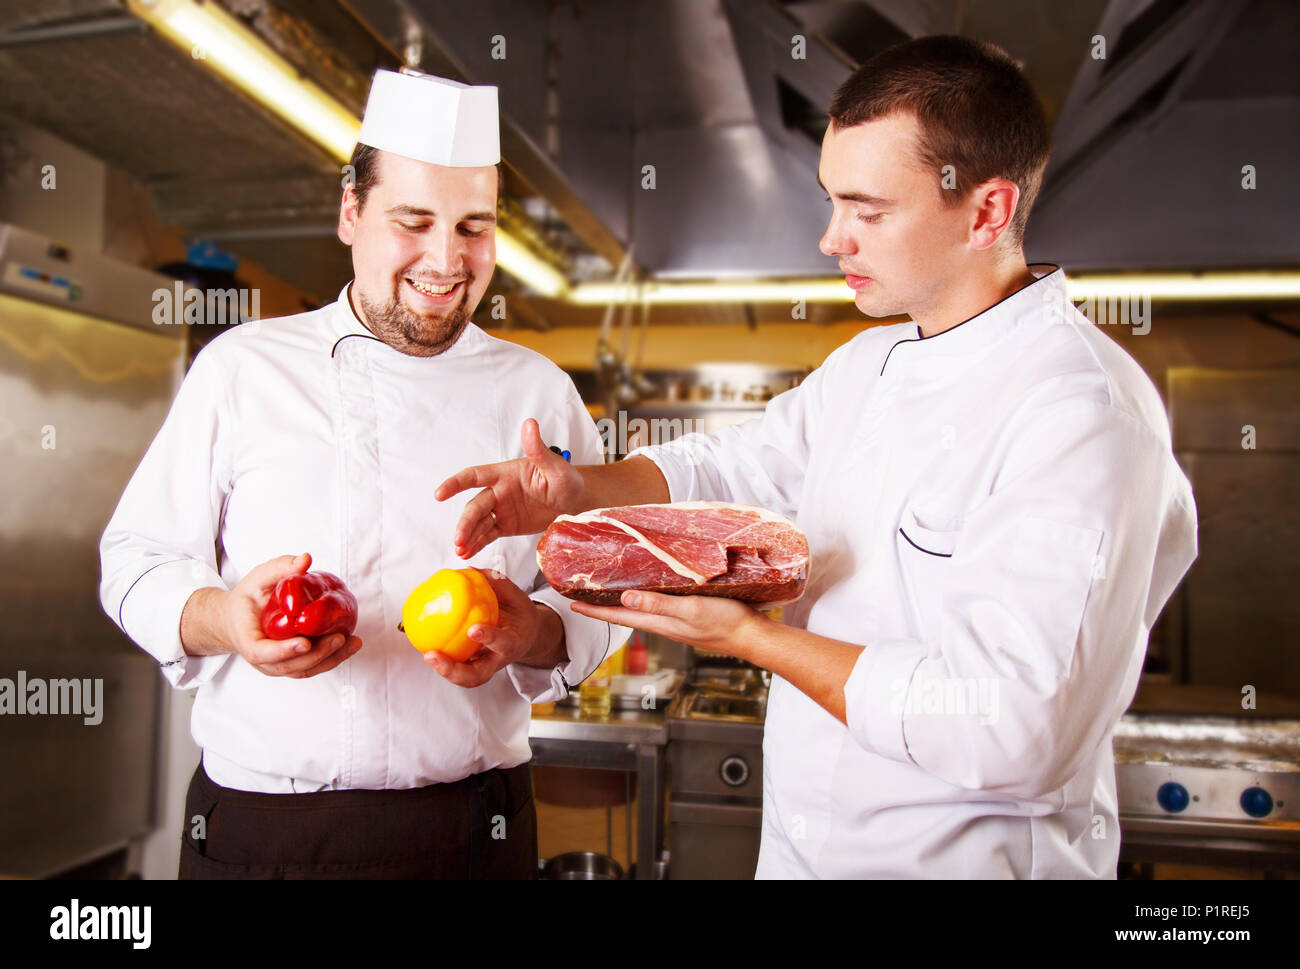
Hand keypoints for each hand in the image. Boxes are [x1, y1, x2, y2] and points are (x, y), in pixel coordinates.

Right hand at [222, 552, 362, 677]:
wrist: (237, 619)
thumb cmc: (247, 599)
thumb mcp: (258, 579)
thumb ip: (279, 568)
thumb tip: (305, 559)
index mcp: (247, 640)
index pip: (262, 652)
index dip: (283, 651)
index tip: (305, 643)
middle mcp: (262, 659)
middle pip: (290, 665)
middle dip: (317, 654)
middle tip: (339, 638)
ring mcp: (277, 665)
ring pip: (304, 670)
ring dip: (331, 659)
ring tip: (352, 643)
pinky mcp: (291, 664)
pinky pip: (311, 666)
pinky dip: (332, 659)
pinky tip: (349, 645)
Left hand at [423, 570, 563, 687]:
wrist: (526, 636)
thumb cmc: (519, 615)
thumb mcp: (516, 597)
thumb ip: (497, 584)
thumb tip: (469, 569)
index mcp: (514, 642)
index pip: (503, 643)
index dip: (489, 638)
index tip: (474, 629)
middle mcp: (498, 660)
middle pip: (478, 676)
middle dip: (454, 670)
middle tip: (433, 656)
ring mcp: (485, 666)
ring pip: (466, 677)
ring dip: (444, 670)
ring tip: (427, 655)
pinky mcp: (474, 665)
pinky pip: (457, 666)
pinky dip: (442, 661)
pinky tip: (426, 646)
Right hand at [434, 418, 583, 558]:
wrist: (575, 503)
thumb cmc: (566, 480)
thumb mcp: (556, 466)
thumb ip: (538, 450)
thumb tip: (529, 424)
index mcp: (505, 474)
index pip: (475, 476)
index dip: (456, 484)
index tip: (440, 494)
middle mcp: (499, 491)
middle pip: (475, 506)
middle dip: (465, 523)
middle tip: (459, 539)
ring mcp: (501, 510)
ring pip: (478, 523)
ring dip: (467, 535)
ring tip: (460, 550)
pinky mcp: (506, 526)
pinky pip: (488, 535)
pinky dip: (477, 544)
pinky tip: (467, 553)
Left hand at [571, 590, 763, 658]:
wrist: (753, 637)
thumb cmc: (726, 623)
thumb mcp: (690, 610)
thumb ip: (659, 604)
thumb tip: (625, 598)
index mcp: (662, 623)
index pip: (620, 616)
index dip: (596, 611)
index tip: (573, 604)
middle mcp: (666, 625)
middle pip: (627, 615)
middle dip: (605, 606)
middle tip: (585, 596)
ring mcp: (678, 624)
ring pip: (643, 612)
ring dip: (625, 604)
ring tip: (611, 593)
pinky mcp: (691, 618)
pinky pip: (660, 609)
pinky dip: (647, 601)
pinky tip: (652, 593)